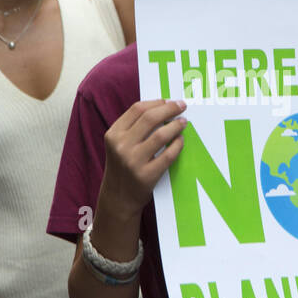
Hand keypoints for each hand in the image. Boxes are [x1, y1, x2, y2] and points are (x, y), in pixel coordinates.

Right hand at [101, 98, 187, 217]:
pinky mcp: (146, 175)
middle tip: (181, 106)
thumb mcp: (118, 144)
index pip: (137, 109)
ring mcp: (133, 162)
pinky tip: (180, 140)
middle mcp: (121, 146)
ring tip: (183, 122)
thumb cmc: (122, 166)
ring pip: (161, 135)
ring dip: (176, 125)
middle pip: (150, 118)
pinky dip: (177, 145)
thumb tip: (161, 106)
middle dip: (169, 109)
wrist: (118, 197)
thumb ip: (133, 127)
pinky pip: (168, 155)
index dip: (156, 102)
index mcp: (113, 134)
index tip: (168, 101)